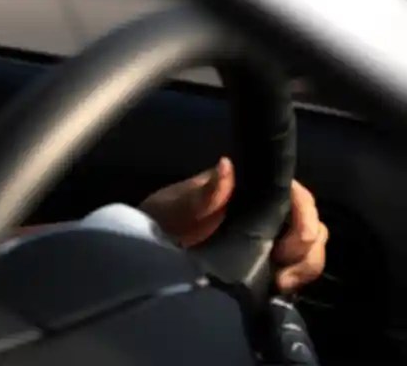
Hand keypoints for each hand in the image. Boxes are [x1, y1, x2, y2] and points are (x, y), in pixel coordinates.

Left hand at [138, 157, 327, 292]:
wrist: (146, 253)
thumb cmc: (160, 222)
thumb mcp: (173, 209)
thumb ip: (202, 194)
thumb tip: (226, 165)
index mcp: (246, 189)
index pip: (292, 193)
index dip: (303, 214)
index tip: (291, 240)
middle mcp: (263, 210)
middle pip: (309, 223)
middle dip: (306, 247)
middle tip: (282, 269)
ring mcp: (266, 238)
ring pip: (307, 247)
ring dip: (304, 266)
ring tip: (280, 283)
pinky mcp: (264, 264)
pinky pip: (294, 269)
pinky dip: (295, 279)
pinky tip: (276, 289)